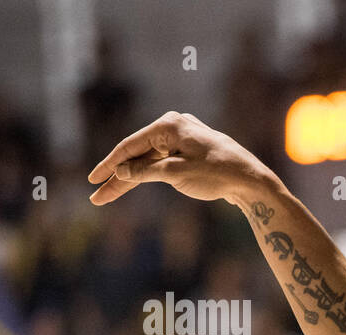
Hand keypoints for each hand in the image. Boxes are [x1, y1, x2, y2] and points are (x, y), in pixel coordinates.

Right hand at [88, 111, 274, 207]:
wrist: (253, 182)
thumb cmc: (218, 174)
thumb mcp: (177, 175)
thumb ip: (146, 171)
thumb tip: (121, 171)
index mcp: (168, 125)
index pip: (130, 146)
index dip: (109, 165)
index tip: (93, 180)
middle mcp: (174, 127)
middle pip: (137, 155)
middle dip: (117, 177)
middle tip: (97, 197)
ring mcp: (182, 139)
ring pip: (149, 161)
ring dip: (130, 179)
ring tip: (106, 196)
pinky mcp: (190, 152)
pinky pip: (163, 163)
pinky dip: (149, 175)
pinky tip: (130, 183)